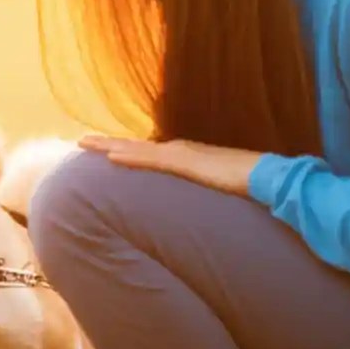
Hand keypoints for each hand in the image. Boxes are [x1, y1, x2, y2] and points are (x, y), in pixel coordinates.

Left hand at [78, 135, 261, 196]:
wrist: (267, 177)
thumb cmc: (247, 184)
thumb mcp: (216, 189)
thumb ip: (201, 192)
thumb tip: (193, 207)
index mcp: (186, 156)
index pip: (148, 152)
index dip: (125, 150)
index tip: (104, 149)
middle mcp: (180, 150)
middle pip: (136, 146)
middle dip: (108, 143)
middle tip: (81, 141)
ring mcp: (181, 155)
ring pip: (137, 149)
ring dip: (109, 146)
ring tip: (83, 143)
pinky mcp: (185, 164)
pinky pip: (150, 161)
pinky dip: (129, 158)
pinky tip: (109, 158)